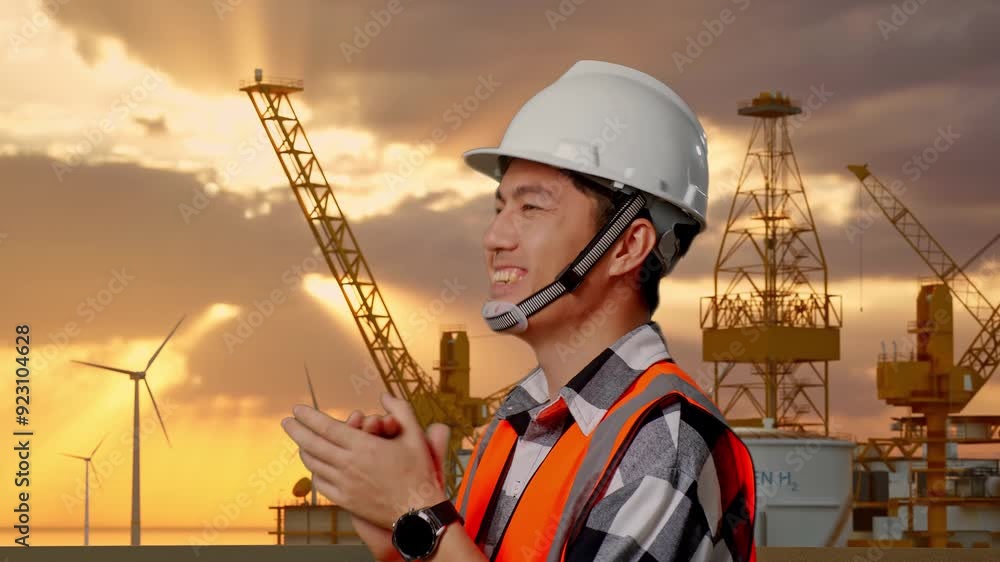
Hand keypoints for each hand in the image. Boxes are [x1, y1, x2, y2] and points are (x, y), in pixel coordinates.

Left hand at [282, 396, 451, 554]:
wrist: (418, 513)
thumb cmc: (419, 473)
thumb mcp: (415, 436)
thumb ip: (400, 410)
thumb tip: (384, 396)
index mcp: (364, 446)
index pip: (326, 428)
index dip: (309, 417)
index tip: (297, 410)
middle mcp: (349, 465)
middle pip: (312, 444)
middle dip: (296, 431)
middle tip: (286, 422)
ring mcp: (345, 485)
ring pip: (314, 464)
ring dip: (303, 450)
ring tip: (299, 442)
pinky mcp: (345, 501)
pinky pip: (321, 484)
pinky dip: (314, 472)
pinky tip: (314, 467)